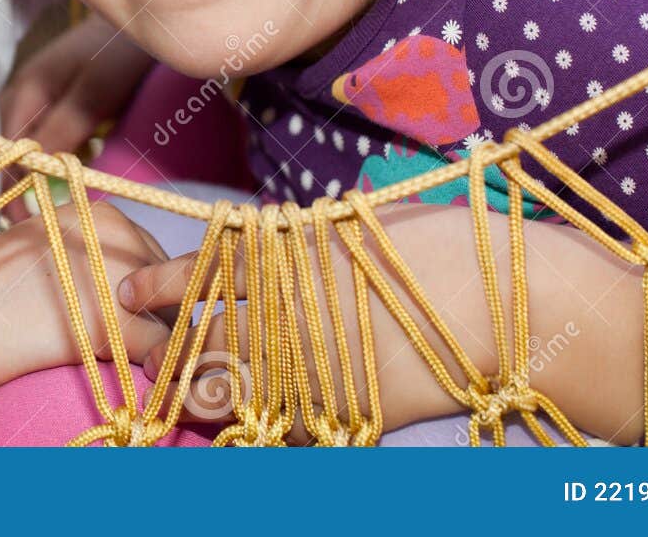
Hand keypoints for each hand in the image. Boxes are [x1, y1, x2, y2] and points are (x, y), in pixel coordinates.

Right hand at [0, 15, 153, 221]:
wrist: (143, 17)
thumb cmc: (120, 52)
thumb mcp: (94, 93)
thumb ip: (62, 128)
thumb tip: (34, 170)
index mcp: (26, 90)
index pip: (6, 150)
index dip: (13, 187)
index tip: (29, 221)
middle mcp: (25, 91)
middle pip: (13, 148)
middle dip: (22, 184)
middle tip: (41, 219)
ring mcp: (41, 91)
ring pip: (29, 142)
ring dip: (39, 170)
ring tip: (56, 198)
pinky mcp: (61, 94)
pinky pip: (48, 132)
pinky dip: (56, 154)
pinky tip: (76, 164)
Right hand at [0, 198, 171, 441]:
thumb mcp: (47, 255)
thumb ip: (93, 261)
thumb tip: (138, 289)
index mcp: (99, 214)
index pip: (152, 255)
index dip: (143, 293)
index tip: (123, 316)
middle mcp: (116, 234)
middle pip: (167, 284)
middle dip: (154, 316)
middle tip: (122, 346)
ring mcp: (118, 275)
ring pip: (169, 317)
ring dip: (154, 343)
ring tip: (121, 361)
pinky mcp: (115, 323)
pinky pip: (159, 353)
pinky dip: (150, 371)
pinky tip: (125, 378)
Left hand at [118, 205, 645, 443]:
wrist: (516, 301)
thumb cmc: (455, 245)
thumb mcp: (375, 220)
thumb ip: (320, 233)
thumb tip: (282, 238)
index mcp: (297, 250)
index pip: (206, 266)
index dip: (163, 283)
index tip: (131, 292)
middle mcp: (296, 306)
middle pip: (206, 330)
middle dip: (170, 346)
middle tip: (143, 355)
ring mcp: (319, 359)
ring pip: (231, 381)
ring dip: (196, 389)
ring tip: (170, 393)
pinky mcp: (349, 406)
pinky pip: (284, 425)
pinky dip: (256, 426)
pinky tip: (234, 427)